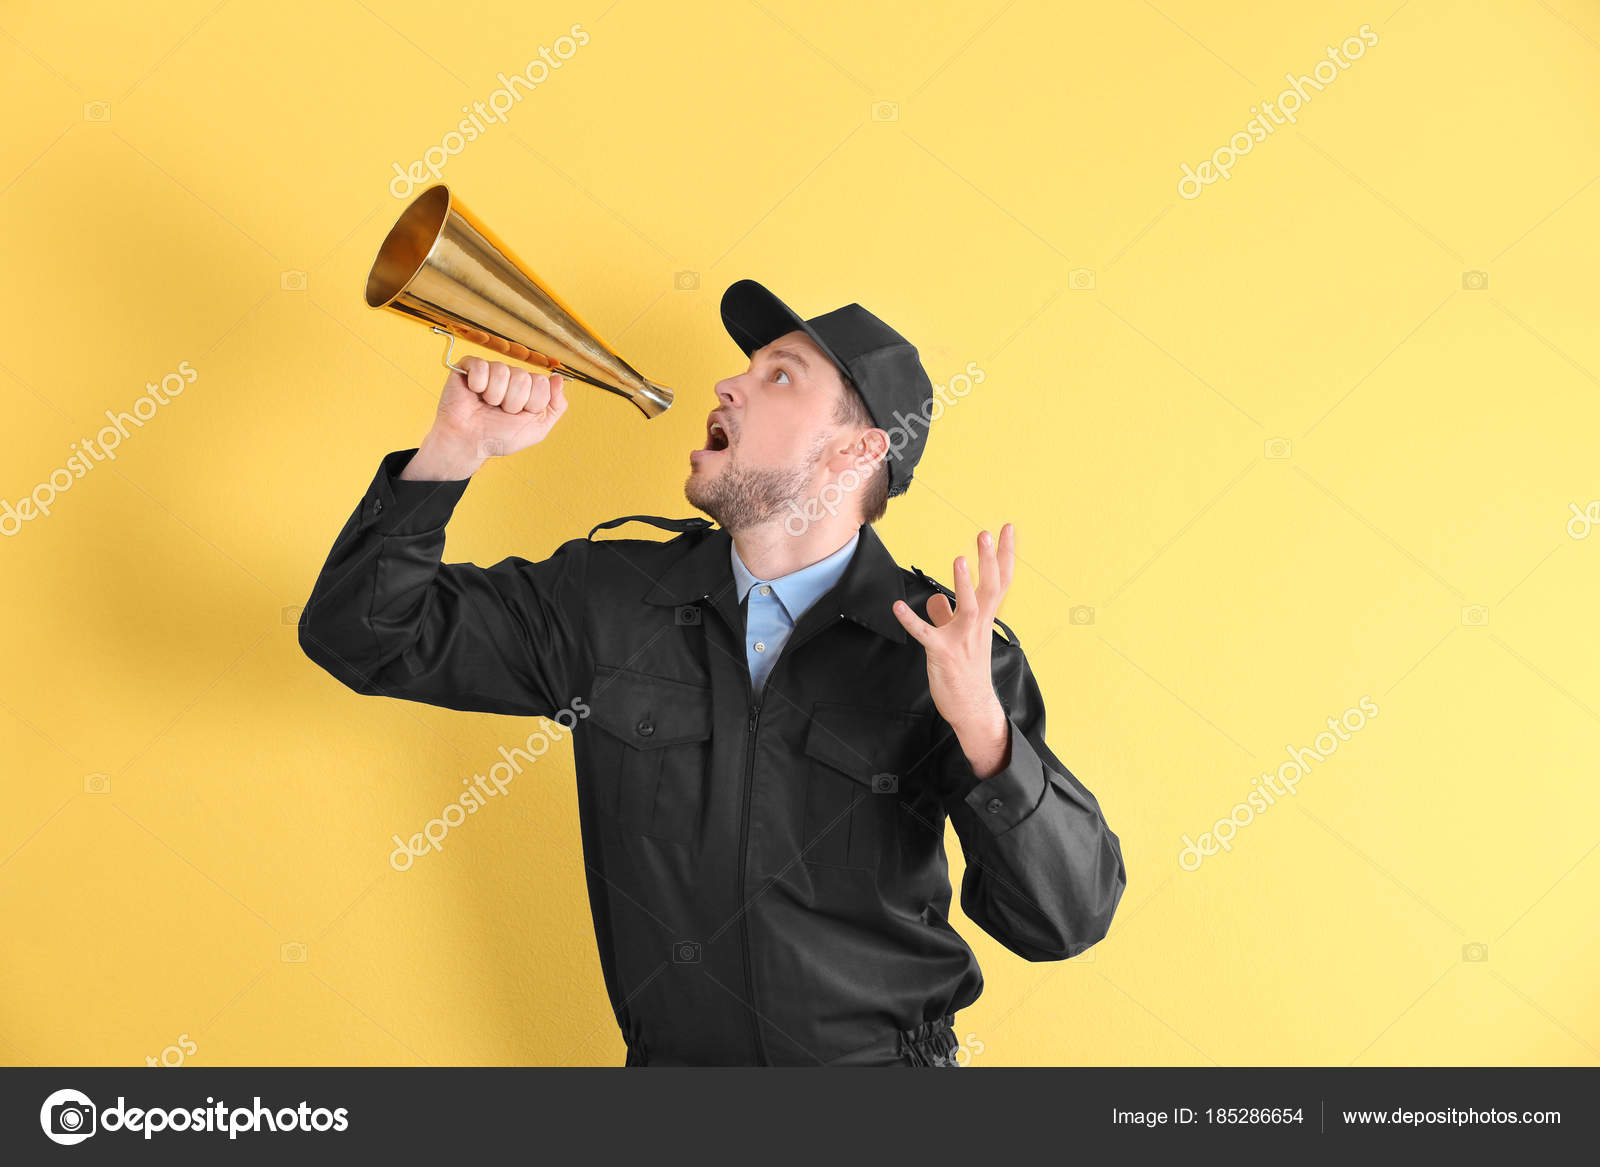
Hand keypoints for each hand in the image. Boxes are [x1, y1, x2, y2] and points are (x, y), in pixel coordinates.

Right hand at [405, 358, 568, 479]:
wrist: (470, 444)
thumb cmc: (500, 437)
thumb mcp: (537, 429)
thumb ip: (556, 406)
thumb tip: (558, 379)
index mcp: (529, 388)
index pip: (542, 383)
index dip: (531, 404)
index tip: (519, 415)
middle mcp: (511, 376)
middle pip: (523, 378)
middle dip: (512, 402)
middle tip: (500, 412)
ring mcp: (490, 370)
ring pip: (502, 371)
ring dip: (494, 396)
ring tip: (486, 405)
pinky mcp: (468, 367)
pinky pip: (480, 366)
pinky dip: (477, 384)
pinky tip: (474, 393)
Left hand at [892, 524, 1014, 744]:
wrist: (972, 708)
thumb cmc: (967, 672)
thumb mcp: (960, 638)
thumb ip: (947, 616)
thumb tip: (936, 599)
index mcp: (984, 618)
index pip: (1000, 580)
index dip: (1005, 554)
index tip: (1008, 529)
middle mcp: (977, 626)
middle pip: (990, 587)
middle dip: (989, 560)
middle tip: (986, 534)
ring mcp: (961, 640)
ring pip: (968, 608)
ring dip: (964, 584)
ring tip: (960, 560)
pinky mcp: (942, 654)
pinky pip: (925, 634)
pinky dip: (911, 621)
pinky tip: (897, 607)